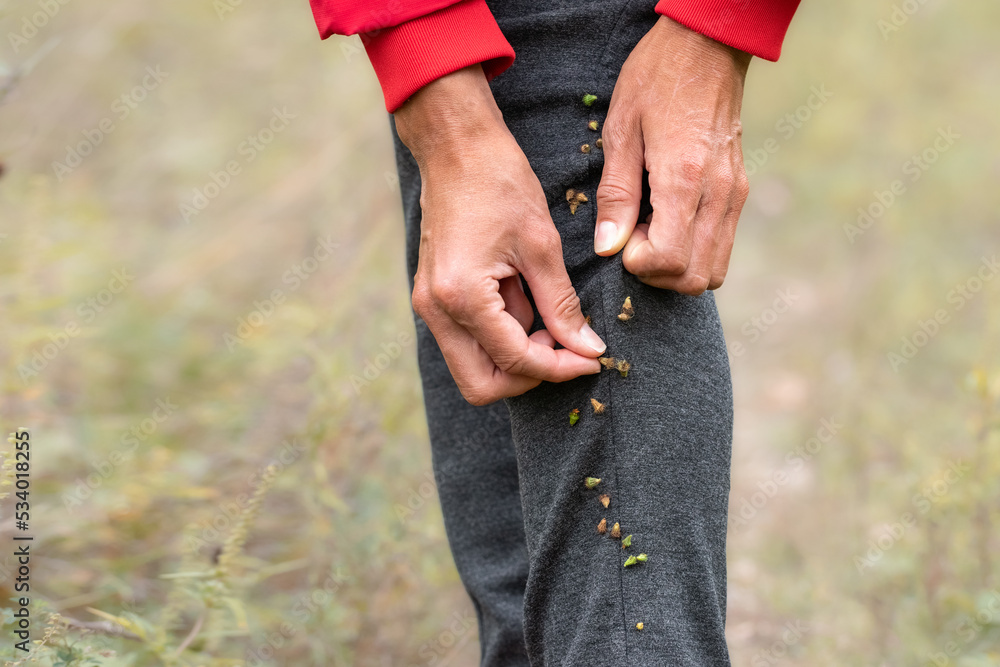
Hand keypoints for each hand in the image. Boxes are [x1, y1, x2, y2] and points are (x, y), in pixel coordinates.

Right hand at [395, 65, 605, 405]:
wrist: (456, 147)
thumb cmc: (499, 183)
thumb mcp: (541, 245)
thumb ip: (562, 305)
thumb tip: (587, 349)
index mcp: (461, 296)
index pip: (516, 360)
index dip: (560, 367)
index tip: (593, 358)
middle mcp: (436, 310)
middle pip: (482, 385)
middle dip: (529, 377)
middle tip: (567, 350)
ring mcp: (430, 305)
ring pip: (474, 367)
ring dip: (516, 356)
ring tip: (549, 315)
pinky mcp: (434, 297)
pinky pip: (469, 340)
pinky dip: (502, 336)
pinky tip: (528, 302)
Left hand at [594, 16, 751, 293]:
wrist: (707, 45)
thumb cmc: (656, 79)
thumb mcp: (621, 129)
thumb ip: (616, 194)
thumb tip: (608, 247)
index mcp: (685, 178)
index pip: (670, 260)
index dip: (639, 264)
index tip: (621, 240)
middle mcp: (717, 194)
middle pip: (695, 277)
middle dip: (657, 273)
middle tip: (632, 241)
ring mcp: (733, 194)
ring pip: (714, 269)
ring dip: (677, 266)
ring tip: (649, 232)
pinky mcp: (738, 190)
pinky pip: (721, 245)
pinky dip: (694, 251)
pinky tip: (667, 221)